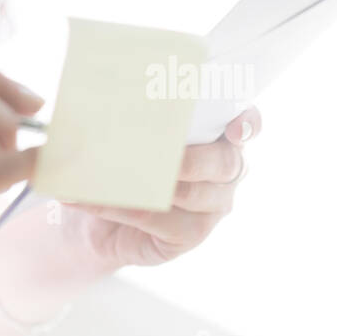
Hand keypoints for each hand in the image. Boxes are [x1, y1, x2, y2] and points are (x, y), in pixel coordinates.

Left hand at [65, 107, 261, 267]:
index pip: (246, 125)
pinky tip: (90, 199)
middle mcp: (224, 170)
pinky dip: (122, 206)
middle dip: (194, 160)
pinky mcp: (190, 235)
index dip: (247, 125)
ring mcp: (213, 206)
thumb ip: (122, 114)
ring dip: (149, 183)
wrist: (92, 216)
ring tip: (111, 175)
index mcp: (215, 134)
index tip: (233, 129)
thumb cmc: (114, 161)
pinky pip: (162, 220)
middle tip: (167, 158)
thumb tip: (90, 101)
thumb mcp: (118, 131)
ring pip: (192, 194)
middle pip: (225, 163)